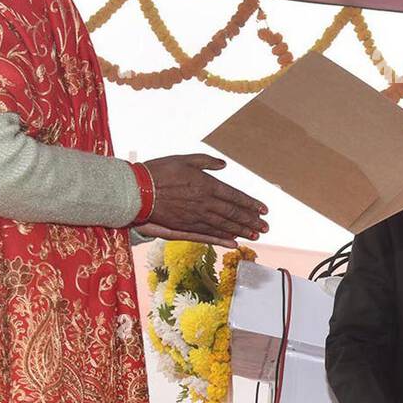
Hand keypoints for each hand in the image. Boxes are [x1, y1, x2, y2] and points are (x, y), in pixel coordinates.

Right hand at [140, 154, 267, 248]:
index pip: (235, 197)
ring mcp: (195, 217)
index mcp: (207, 185)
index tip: (264, 210)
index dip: (251, 204)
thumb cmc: (159, 171)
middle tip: (265, 228)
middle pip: (233, 214)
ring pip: (223, 226)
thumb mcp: (185, 159)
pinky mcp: (184, 227)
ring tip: (255, 236)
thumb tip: (224, 165)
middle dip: (251, 221)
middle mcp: (205, 203)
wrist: (137, 190)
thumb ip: (206, 162)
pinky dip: (222, 239)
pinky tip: (233, 243)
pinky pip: (207, 234)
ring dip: (241, 231)